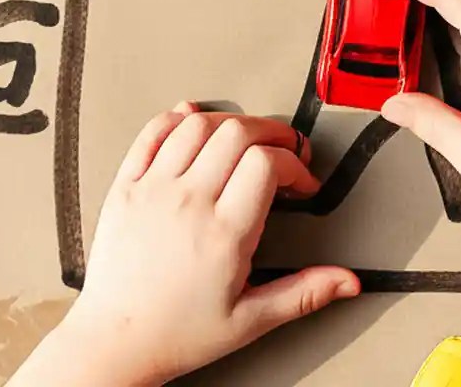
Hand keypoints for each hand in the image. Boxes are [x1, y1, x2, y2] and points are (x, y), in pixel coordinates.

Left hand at [11, 103, 359, 386]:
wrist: (115, 340)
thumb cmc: (175, 333)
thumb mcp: (250, 320)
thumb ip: (303, 294)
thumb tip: (346, 281)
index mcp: (223, 234)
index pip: (267, 163)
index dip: (296, 163)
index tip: (302, 181)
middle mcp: (187, 203)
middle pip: (237, 132)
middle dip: (273, 133)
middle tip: (285, 151)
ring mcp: (153, 190)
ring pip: (197, 124)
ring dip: (230, 122)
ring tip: (246, 139)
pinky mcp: (126, 186)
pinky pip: (151, 133)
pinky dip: (176, 119)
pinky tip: (194, 125)